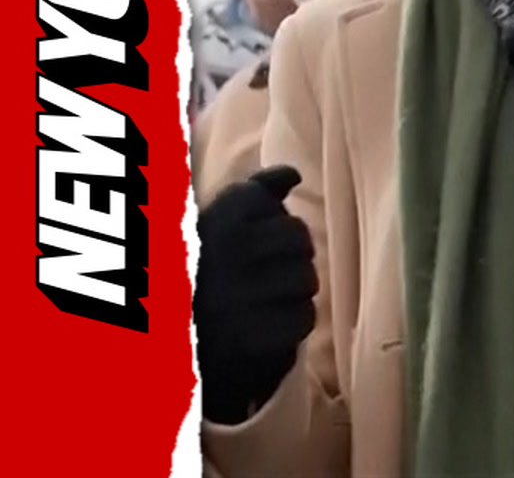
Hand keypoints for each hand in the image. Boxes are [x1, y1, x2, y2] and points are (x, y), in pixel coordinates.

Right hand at [194, 166, 318, 423]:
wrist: (187, 359)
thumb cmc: (207, 286)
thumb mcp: (216, 234)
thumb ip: (253, 195)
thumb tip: (292, 173)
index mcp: (202, 227)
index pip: (258, 196)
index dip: (264, 219)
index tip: (241, 242)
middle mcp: (216, 256)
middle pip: (296, 236)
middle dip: (290, 256)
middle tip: (262, 277)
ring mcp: (234, 299)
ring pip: (306, 278)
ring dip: (293, 293)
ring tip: (262, 303)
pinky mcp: (251, 339)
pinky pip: (305, 317)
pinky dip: (293, 325)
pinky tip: (267, 329)